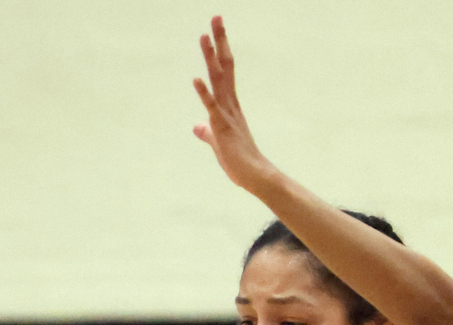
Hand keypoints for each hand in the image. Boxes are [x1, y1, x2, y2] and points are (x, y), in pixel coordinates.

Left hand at [192, 16, 274, 193]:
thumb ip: (207, 132)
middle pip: (223, 67)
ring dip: (210, 59)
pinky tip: (195, 79)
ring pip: (218, 81)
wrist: (256, 178)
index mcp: (229, 105)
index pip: (224, 71)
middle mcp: (230, 105)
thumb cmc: (240, 163)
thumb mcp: (218, 143)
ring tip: (204, 36)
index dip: (219, 49)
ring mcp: (227, 115)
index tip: (214, 29)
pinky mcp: (223, 129)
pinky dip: (204, 94)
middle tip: (215, 17)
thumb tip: (196, 127)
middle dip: (219, 42)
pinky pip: (212, 108)